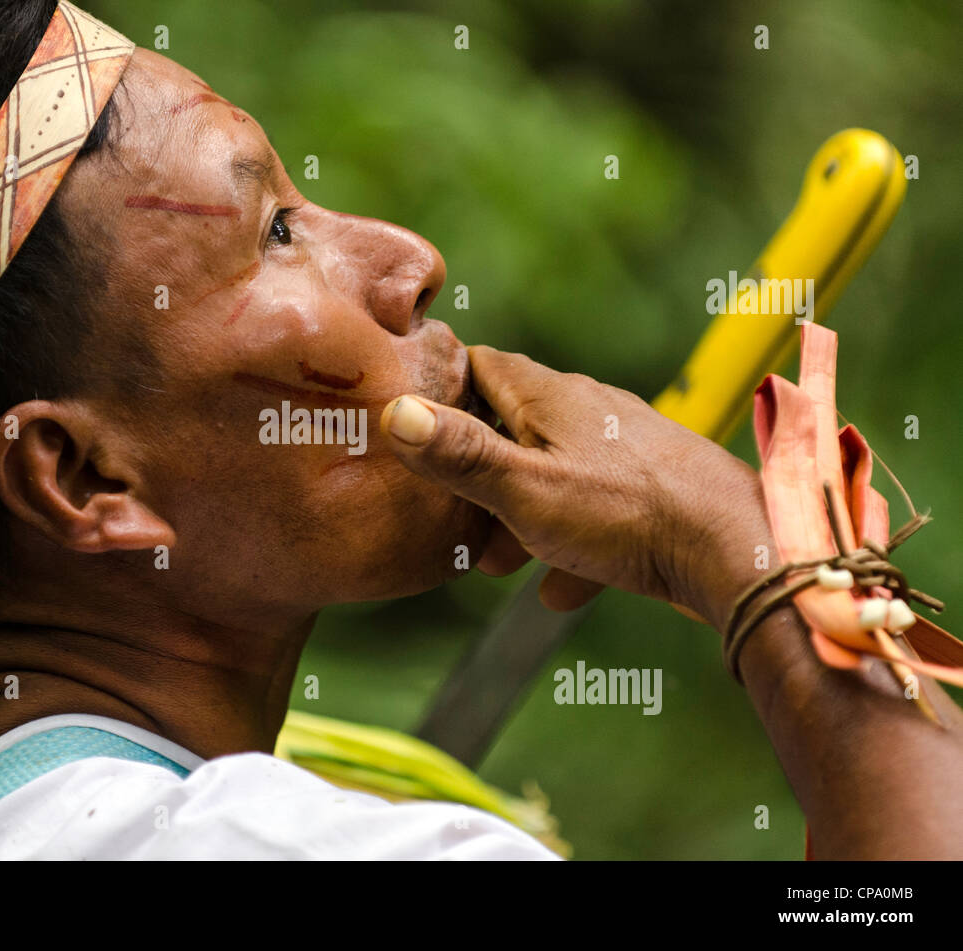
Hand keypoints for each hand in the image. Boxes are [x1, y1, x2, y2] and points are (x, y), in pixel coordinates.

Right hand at [380, 345, 772, 632]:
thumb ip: (460, 454)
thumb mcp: (525, 489)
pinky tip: (558, 588)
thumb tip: (394, 411)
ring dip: (518, 512)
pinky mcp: (649, 491)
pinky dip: (569, 545)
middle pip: (511, 422)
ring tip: (496, 561)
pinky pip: (594, 513)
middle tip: (446, 512)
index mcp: (550, 395)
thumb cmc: (628, 514)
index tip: (408, 419)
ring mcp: (622, 449)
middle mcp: (587, 410)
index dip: (440, 387)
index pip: (479, 365)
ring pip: (551, 471)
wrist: (736, 550)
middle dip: (475, 466)